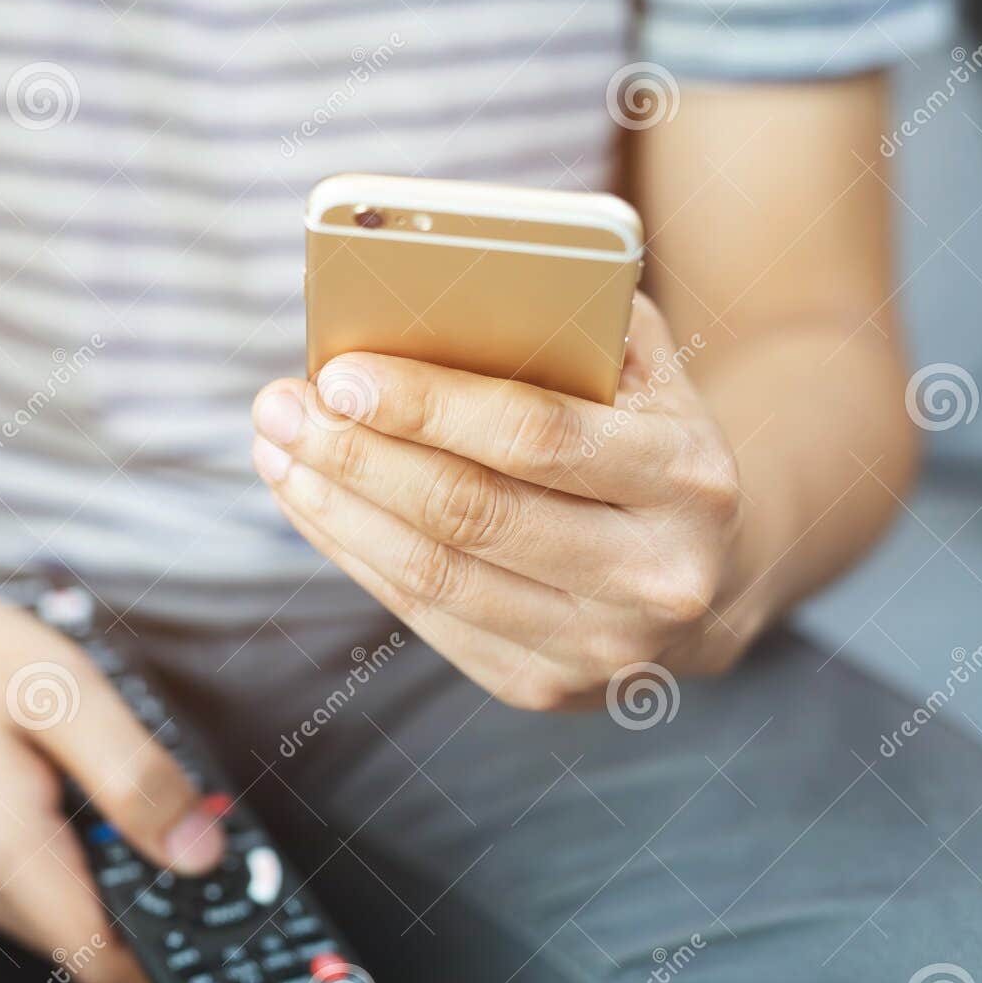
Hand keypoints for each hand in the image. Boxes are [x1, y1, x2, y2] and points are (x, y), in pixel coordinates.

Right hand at [0, 553, 224, 982]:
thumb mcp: (59, 690)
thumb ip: (133, 777)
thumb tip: (200, 853)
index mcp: (3, 851)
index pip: (103, 963)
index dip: (175, 959)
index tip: (230, 919)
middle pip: (90, 939)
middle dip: (156, 905)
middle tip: (201, 831)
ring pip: (63, 911)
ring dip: (118, 876)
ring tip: (149, 801)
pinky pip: (33, 881)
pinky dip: (80, 856)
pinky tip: (92, 791)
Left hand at [251, 295, 748, 710]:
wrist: (704, 567)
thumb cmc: (643, 435)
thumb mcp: (640, 369)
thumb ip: (567, 322)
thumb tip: (427, 295)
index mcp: (688, 477)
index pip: (534, 437)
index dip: (428, 407)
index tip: (339, 374)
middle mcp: (655, 576)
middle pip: (469, 513)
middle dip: (357, 456)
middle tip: (283, 407)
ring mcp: (599, 647)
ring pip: (433, 574)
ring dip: (336, 509)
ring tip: (277, 449)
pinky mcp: (542, 686)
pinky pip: (423, 616)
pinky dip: (352, 554)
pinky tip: (307, 502)